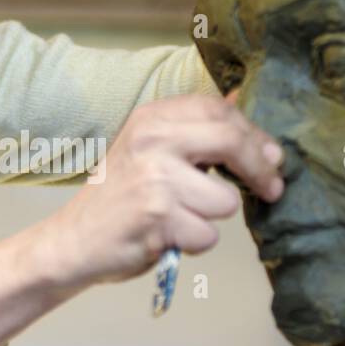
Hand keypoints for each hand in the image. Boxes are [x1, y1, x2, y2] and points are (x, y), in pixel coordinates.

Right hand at [39, 91, 282, 287]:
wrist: (73, 239)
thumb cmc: (118, 197)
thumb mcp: (147, 149)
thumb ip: (192, 129)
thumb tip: (243, 102)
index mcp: (151, 117)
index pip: (219, 111)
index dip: (254, 135)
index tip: (270, 157)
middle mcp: (152, 140)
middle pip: (232, 142)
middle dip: (260, 171)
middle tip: (271, 190)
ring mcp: (155, 178)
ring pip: (226, 201)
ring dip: (212, 219)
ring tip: (181, 219)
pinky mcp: (158, 217)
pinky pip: (208, 235)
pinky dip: (195, 243)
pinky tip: (169, 237)